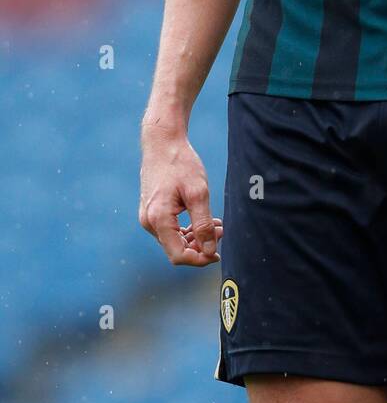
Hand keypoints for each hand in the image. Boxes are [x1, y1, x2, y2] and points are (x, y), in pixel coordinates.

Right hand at [139, 121, 222, 265]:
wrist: (162, 143)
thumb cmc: (180, 164)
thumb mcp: (198, 193)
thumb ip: (203, 224)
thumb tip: (209, 251)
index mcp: (158, 219)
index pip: (178, 255)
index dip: (199, 259)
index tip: (218, 254)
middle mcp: (149, 222)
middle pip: (176, 249)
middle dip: (201, 246)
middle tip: (222, 231)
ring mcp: (148, 217)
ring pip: (174, 240)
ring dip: (196, 238)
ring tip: (217, 225)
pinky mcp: (152, 211)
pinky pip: (170, 230)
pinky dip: (187, 230)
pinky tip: (204, 221)